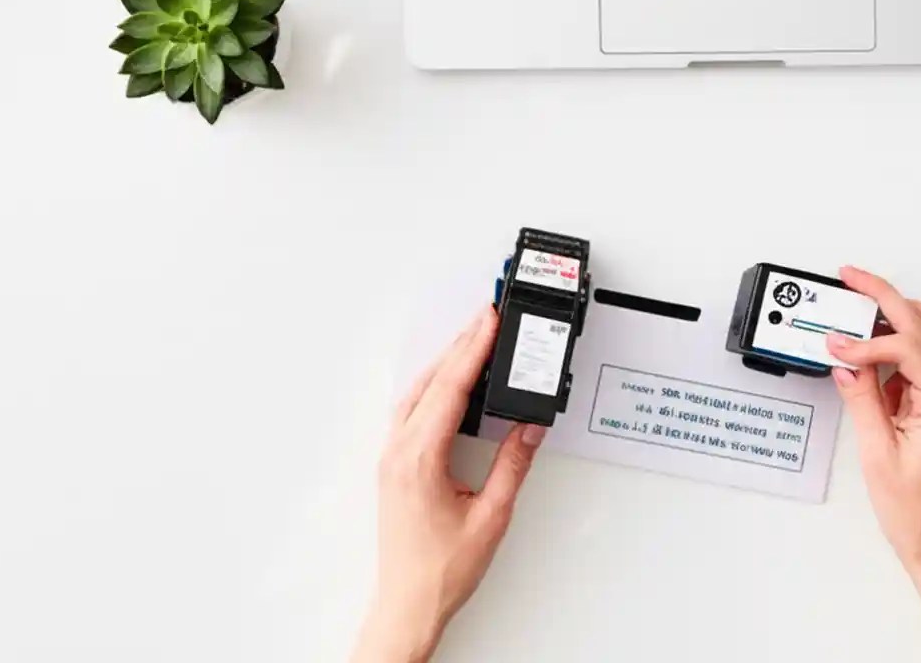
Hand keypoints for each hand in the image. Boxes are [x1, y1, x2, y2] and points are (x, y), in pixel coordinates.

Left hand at [351, 307, 547, 662]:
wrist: (408, 603)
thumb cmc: (441, 570)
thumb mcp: (491, 516)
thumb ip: (512, 466)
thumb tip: (529, 427)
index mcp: (419, 459)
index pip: (450, 389)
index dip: (473, 350)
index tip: (490, 321)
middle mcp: (398, 452)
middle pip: (431, 382)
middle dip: (461, 345)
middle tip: (486, 316)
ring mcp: (392, 457)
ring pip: (417, 393)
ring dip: (445, 363)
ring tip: (473, 339)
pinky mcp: (394, 465)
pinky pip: (411, 411)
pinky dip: (433, 387)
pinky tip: (448, 381)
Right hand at [826, 266, 920, 662]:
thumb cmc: (919, 512)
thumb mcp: (878, 453)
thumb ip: (861, 399)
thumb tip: (845, 361)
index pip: (905, 345)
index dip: (865, 338)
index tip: (835, 345)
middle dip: (886, 296)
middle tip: (851, 279)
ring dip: (896, 316)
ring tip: (857, 311)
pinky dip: (895, 346)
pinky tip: (866, 355)